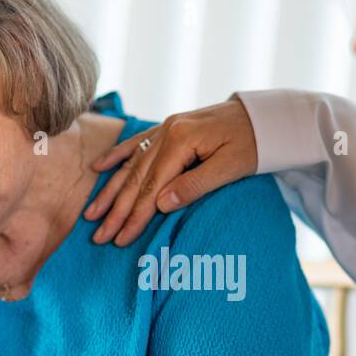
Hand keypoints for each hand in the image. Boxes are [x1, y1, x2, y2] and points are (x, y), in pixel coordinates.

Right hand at [84, 97, 259, 245]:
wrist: (263, 116)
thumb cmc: (252, 144)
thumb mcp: (230, 168)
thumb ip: (195, 185)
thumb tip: (160, 205)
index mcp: (181, 141)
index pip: (151, 187)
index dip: (134, 215)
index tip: (121, 239)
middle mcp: (167, 132)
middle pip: (136, 178)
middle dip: (116, 210)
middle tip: (98, 236)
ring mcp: (165, 128)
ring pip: (131, 164)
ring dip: (110, 190)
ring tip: (91, 213)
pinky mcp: (168, 129)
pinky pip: (136, 144)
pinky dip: (116, 157)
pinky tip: (98, 169)